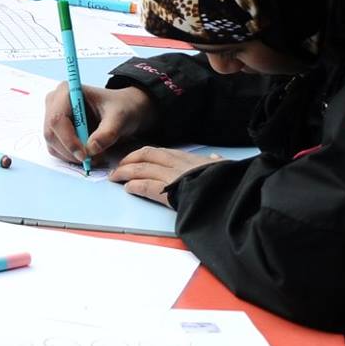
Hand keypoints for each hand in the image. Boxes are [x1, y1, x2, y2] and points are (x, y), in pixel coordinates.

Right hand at [44, 84, 154, 165]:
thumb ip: (107, 133)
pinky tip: (88, 154)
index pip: (57, 119)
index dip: (68, 140)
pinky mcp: (56, 129)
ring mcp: (53, 115)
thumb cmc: (121, 108)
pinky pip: (56, 148)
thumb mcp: (119, 118)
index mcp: (67, 91)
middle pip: (51, 133)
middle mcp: (55, 101)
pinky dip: (70, 156)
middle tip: (91, 160)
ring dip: (71, 156)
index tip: (85, 155)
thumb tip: (91, 149)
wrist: (123, 110)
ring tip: (94, 156)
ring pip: (52, 143)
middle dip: (70, 151)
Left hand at [109, 145, 223, 205]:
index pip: (160, 153)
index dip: (144, 155)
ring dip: (126, 173)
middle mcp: (177, 164)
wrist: (229, 192)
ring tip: (115, 177)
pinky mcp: (168, 192)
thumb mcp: (224, 167)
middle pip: (146, 156)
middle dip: (129, 160)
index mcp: (188, 159)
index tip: (135, 158)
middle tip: (118, 166)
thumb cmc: (226, 181)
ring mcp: (171, 177)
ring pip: (142, 170)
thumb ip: (216, 163)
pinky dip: (135, 186)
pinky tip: (127, 188)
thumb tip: (215, 158)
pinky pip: (146, 187)